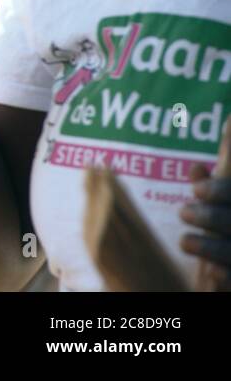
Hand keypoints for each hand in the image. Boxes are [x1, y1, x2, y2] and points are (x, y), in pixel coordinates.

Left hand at [179, 120, 230, 290]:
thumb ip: (224, 171)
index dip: (221, 190)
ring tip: (184, 241)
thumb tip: (219, 134)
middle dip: (211, 217)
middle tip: (184, 212)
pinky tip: (210, 272)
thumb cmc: (228, 221)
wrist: (229, 267)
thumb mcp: (227, 195)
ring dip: (210, 246)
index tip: (196, 189)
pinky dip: (225, 276)